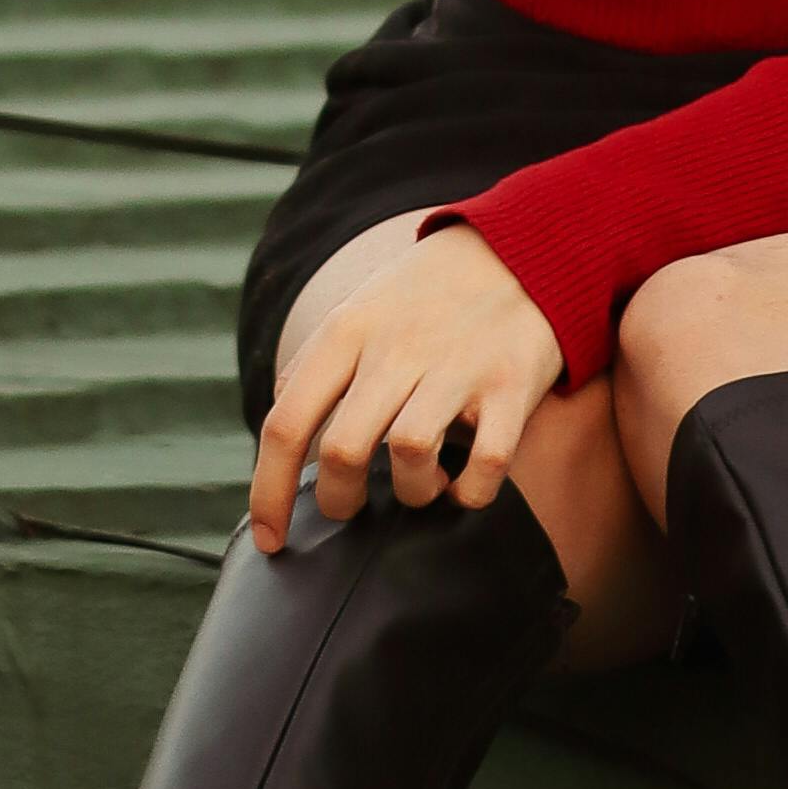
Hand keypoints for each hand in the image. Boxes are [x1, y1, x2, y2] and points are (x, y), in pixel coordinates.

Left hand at [249, 224, 563, 549]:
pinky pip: (486, 463)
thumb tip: (279, 411)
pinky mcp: (512, 382)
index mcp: (349, 331)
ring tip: (422, 486)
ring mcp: (458, 364)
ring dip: (411, 494)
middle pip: (343, 450)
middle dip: (339, 502)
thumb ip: (318, 361)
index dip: (268, 493)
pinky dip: (471, 492)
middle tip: (351, 508)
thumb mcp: (361, 308)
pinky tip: (466, 484)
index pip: (287, 422)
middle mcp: (397, 347)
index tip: (270, 542)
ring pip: (410, 455)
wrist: (519, 246)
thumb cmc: (428, 294)